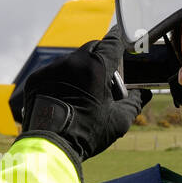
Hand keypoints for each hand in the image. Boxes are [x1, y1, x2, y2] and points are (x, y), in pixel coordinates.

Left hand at [12, 27, 150, 176]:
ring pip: (71, 61)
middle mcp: (72, 62)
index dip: (120, 38)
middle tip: (105, 76)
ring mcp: (52, 69)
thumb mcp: (119, 120)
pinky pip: (53, 72)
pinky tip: (65, 99)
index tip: (123, 36)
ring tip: (82, 94)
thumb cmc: (88, 133)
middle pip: (92, 48)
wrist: (51, 147)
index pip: (113, 42)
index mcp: (96, 67)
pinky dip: (61, 80)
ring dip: (79, 70)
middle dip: (100, 57)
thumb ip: (135, 102)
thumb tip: (145, 94)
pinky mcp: (36, 78)